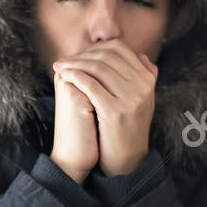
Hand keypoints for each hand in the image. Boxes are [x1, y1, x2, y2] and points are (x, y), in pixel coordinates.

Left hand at [53, 40, 157, 176]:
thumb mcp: (142, 100)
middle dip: (81, 55)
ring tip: (59, 67)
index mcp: (147, 80)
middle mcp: (142, 87)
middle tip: (64, 60)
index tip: (79, 54)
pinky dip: (74, 76)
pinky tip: (64, 77)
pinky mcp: (115, 111)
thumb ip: (143, 76)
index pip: (119, 49)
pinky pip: (90, 85)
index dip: (95, 48)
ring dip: (73, 64)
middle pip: (107, 56)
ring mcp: (130, 99)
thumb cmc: (128, 127)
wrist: (126, 158)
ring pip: (97, 68)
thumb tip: (139, 54)